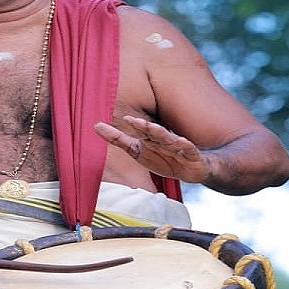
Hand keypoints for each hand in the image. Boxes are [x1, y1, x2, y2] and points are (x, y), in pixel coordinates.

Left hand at [94, 116, 211, 184]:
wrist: (193, 168)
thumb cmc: (163, 158)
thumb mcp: (138, 151)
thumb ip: (119, 140)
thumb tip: (95, 125)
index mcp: (149, 140)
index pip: (137, 133)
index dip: (129, 128)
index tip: (119, 120)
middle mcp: (162, 140)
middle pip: (152, 133)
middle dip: (143, 128)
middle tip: (132, 121)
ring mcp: (178, 147)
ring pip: (168, 139)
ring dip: (160, 133)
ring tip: (152, 127)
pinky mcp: (192, 155)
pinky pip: (188, 149)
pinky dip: (184, 145)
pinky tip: (181, 140)